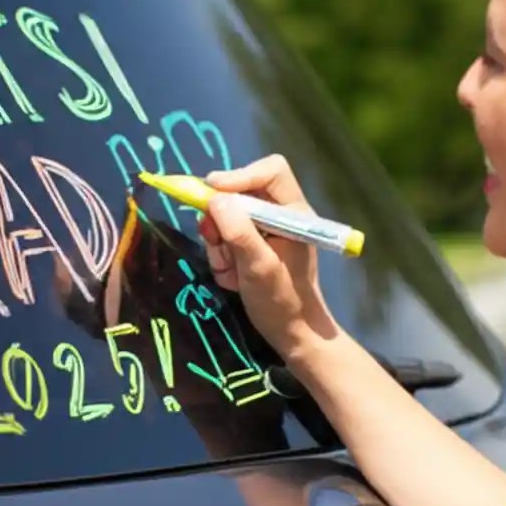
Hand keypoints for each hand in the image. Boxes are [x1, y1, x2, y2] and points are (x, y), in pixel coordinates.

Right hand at [198, 155, 339, 360]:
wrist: (293, 334)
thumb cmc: (283, 302)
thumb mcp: (258, 267)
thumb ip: (239, 232)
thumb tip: (215, 199)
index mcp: (294, 212)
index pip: (270, 171)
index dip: (239, 175)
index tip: (211, 192)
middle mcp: (281, 215)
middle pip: (241, 193)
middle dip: (222, 219)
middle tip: (213, 240)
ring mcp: (266, 230)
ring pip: (228, 217)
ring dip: (220, 244)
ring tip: (229, 271)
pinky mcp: (254, 245)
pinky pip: (226, 237)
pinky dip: (222, 256)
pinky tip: (232, 278)